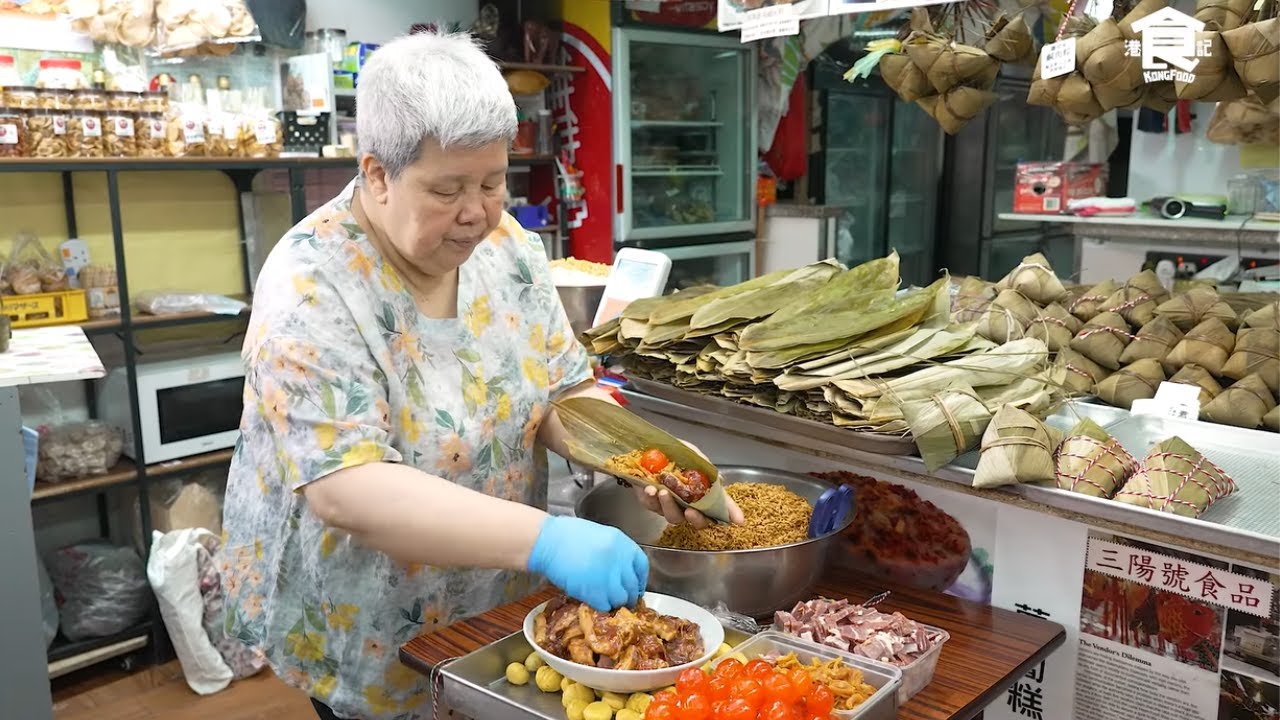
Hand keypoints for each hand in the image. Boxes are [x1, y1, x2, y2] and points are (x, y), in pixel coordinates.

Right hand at [527, 516, 647, 611]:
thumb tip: (622, 570)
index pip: (641, 566)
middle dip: (629, 595)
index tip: (635, 586)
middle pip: (633, 586)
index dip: (640, 580)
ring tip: (604, 600)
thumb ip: (614, 552)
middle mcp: (619, 560)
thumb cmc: (567, 535)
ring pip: (620, 599)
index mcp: (622, 543)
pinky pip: (604, 606)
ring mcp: (608, 577)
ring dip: (614, 602)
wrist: (547, 541)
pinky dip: (600, 606)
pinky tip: (593, 601)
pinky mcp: (594, 591)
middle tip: (622, 599)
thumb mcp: (600, 536)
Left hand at [623, 440, 745, 528]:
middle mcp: (687, 504)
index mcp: (702, 495)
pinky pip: (652, 506)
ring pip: (673, 516)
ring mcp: (669, 505)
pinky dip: (651, 498)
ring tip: (664, 492)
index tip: (736, 520)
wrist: (650, 446)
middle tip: (690, 511)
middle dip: (695, 518)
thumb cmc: (677, 453)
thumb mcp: (697, 458)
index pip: (719, 507)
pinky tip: (651, 489)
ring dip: (669, 506)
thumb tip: (723, 481)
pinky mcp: (650, 502)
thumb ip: (708, 471)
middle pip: (696, 521)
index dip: (729, 515)